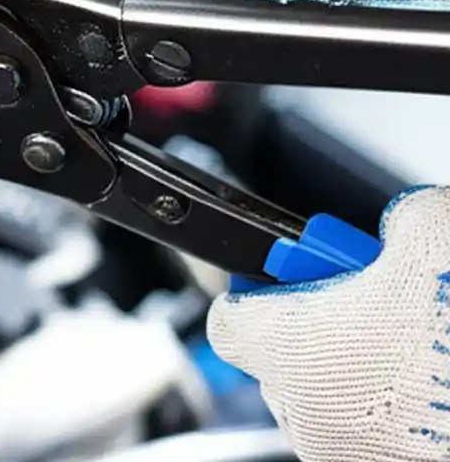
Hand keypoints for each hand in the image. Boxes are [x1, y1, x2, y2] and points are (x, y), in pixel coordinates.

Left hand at [209, 186, 449, 461]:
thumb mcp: (434, 235)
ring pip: (329, 400)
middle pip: (284, 358)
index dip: (264, 287)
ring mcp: (344, 456)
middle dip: (323, 328)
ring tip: (419, 352)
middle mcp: (305, 414)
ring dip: (360, 374)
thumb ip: (398, 224)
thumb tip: (402, 225)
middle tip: (377, 306)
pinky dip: (392, 412)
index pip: (233, 317)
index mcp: (293, 350)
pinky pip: (370, 436)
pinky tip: (435, 391)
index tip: (292, 272)